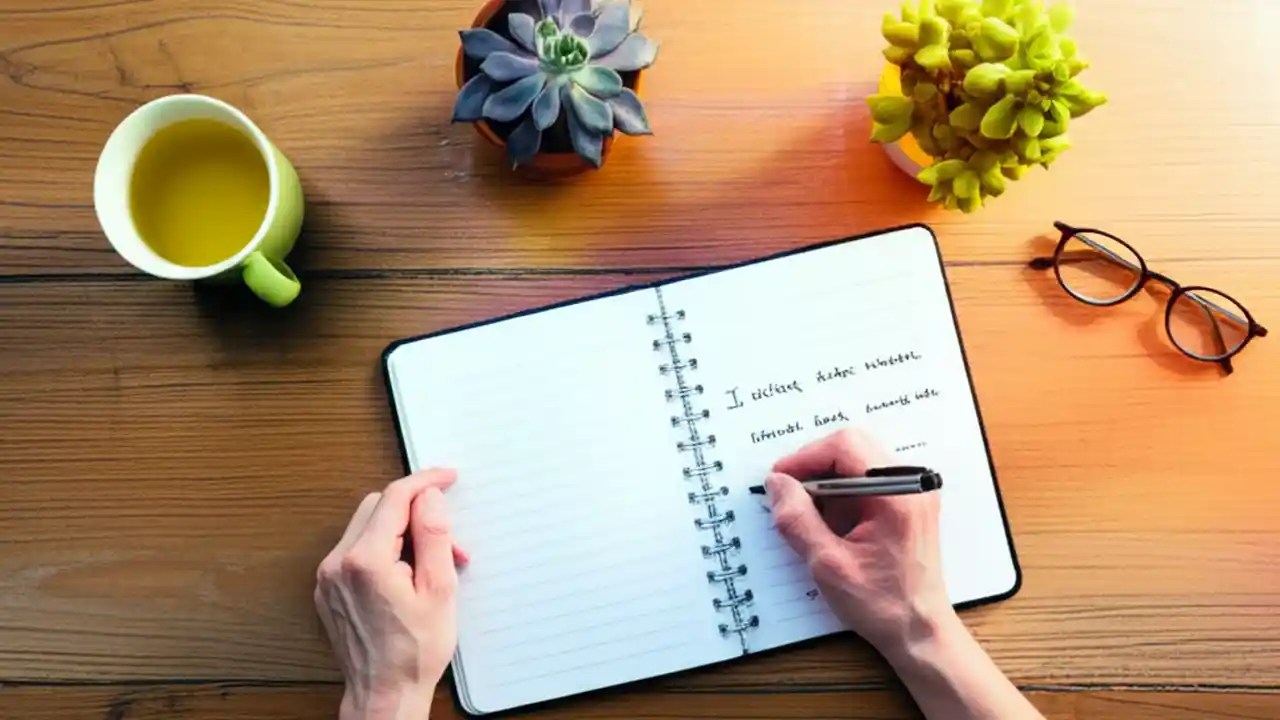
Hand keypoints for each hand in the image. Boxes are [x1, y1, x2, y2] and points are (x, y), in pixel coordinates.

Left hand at [315, 469, 468, 719]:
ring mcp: (328, 577)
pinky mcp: (327, 589)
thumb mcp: (439, 590)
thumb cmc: (414, 652)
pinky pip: (355, 550)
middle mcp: (338, 563)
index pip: (395, 498)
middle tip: (446, 537)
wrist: (383, 694)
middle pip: (376, 506)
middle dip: (414, 511)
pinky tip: (406, 575)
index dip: (425, 481)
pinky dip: (382, 549)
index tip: (447, 477)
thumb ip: (434, 535)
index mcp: (366, 560)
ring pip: (366, 527)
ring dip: (400, 531)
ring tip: (430, 563)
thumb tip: (429, 497)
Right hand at [766, 429, 951, 655]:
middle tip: (790, 496)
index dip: (805, 457)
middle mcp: (912, 485)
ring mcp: (912, 492)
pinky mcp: (907, 503)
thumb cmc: (883, 605)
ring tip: (814, 519)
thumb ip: (798, 520)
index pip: (845, 446)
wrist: (919, 632)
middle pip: (851, 447)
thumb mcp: (828, 564)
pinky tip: (832, 525)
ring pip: (857, 461)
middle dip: (814, 468)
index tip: (780, 480)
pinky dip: (841, 494)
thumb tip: (776, 484)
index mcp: (898, 495)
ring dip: (827, 483)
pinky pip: (867, 480)